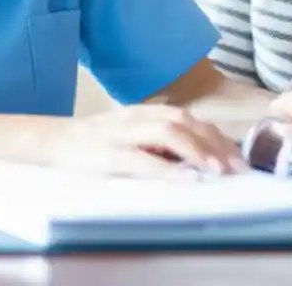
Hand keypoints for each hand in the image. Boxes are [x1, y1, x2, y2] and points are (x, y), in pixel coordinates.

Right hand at [51, 105, 246, 177]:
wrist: (53, 141)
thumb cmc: (99, 143)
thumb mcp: (133, 134)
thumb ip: (162, 139)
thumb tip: (203, 155)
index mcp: (146, 112)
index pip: (189, 118)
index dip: (217, 136)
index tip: (239, 157)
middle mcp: (137, 117)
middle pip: (183, 122)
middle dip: (213, 143)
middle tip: (236, 167)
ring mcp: (121, 133)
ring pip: (166, 133)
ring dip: (196, 151)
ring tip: (216, 170)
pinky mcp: (107, 153)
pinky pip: (140, 159)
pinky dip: (166, 168)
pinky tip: (185, 178)